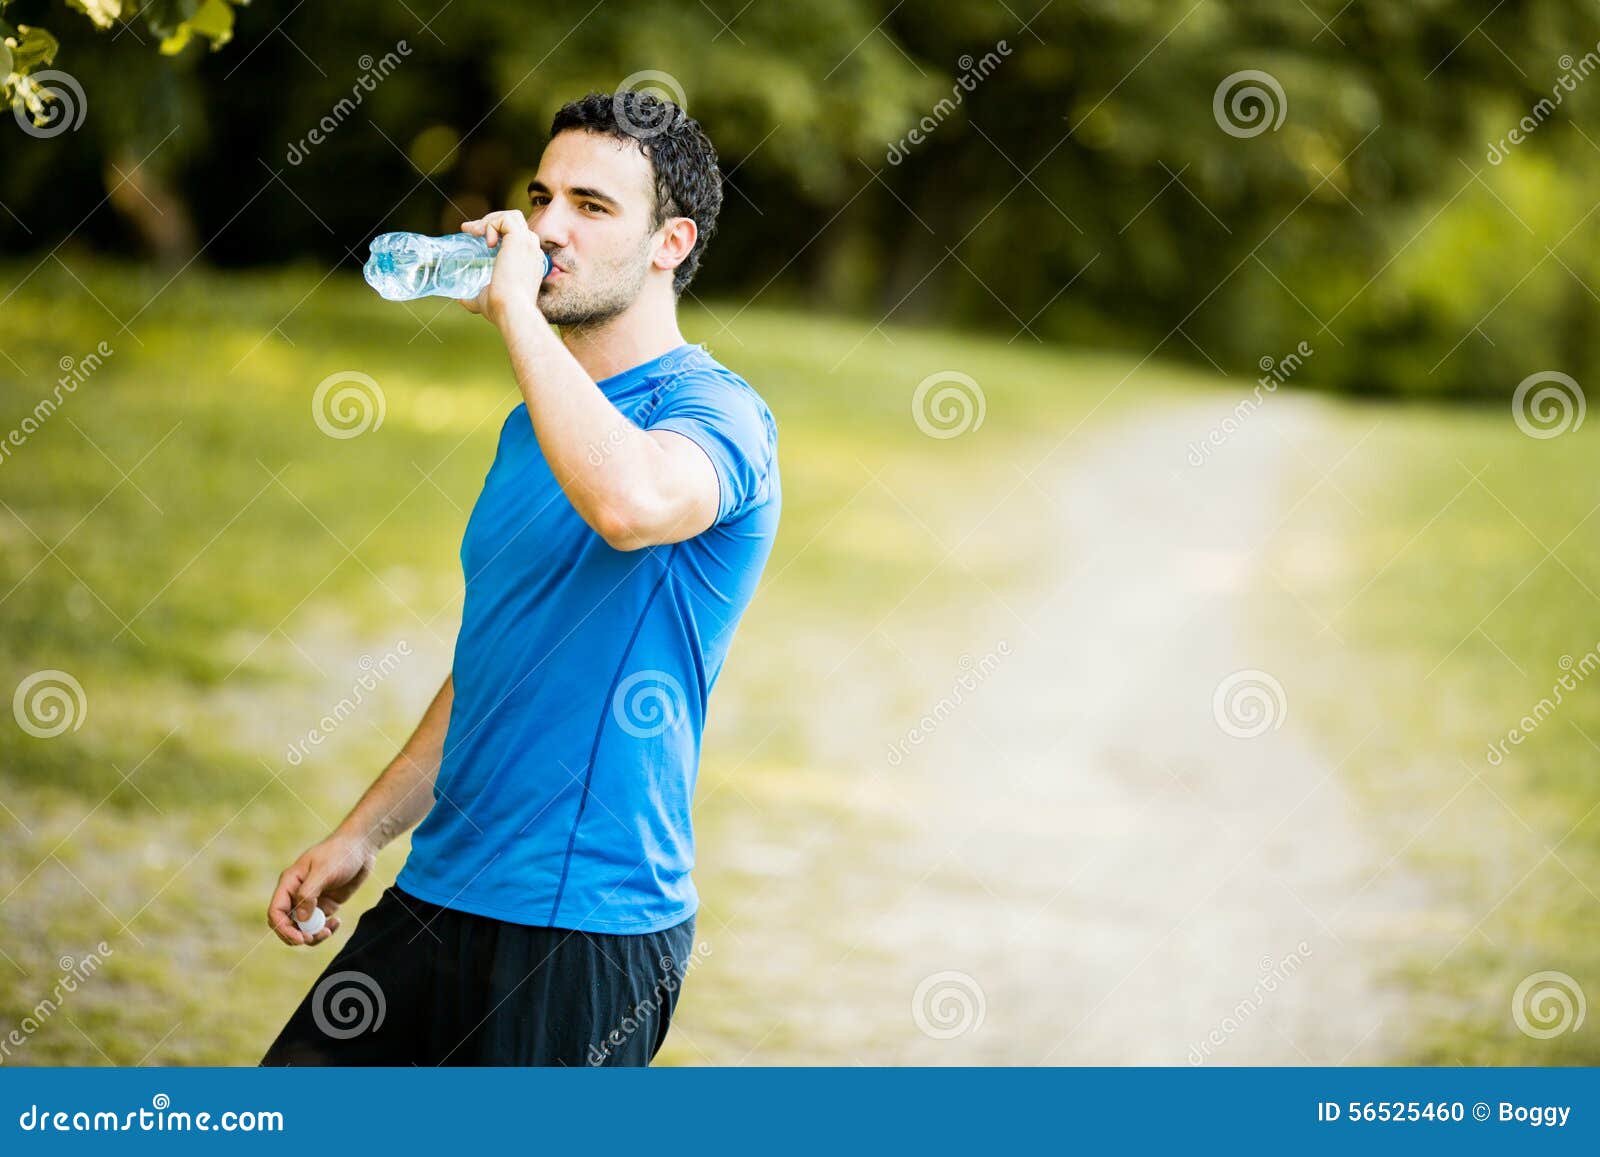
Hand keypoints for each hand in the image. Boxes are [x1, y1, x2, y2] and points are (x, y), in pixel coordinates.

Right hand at [267, 831, 375, 946]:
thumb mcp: (324, 871)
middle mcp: (297, 893)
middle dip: (298, 935)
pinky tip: (337, 922)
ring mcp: (311, 901)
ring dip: (314, 934)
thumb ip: (309, 894)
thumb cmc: (340, 853)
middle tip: (316, 937)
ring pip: (303, 928)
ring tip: (329, 930)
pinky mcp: (325, 905)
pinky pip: (319, 925)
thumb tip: (301, 918)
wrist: (361, 848)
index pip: (276, 911)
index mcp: (289, 883)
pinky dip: (326, 928)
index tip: (300, 939)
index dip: (283, 928)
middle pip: (287, 924)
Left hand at [457, 210, 543, 325]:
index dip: (496, 233)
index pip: (517, 238)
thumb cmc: (502, 310)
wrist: (512, 310)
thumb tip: (461, 300)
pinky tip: (483, 238)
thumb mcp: (487, 300)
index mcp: (529, 264)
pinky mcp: (520, 239)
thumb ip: (475, 298)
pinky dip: (491, 223)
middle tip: (470, 231)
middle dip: (491, 222)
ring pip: (512, 217)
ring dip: (490, 220)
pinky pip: (506, 218)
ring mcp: (528, 244)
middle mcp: (532, 251)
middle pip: (515, 223)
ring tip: (475, 232)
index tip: (476, 236)